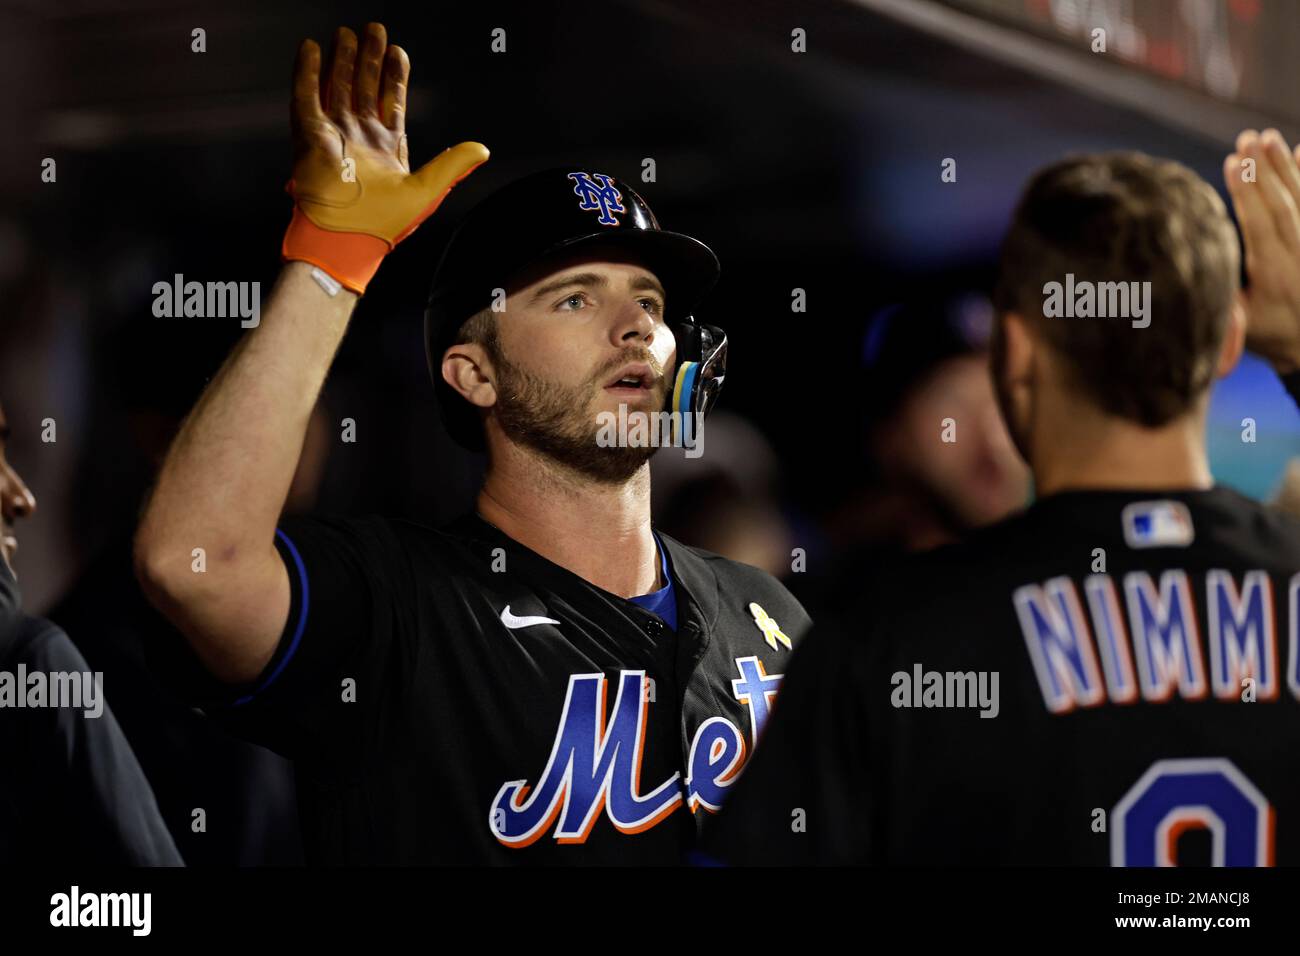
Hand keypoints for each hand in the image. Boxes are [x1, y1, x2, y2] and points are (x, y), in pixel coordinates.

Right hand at [282, 22, 488, 294]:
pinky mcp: (310, 135)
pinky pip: (306, 97)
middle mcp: (360, 138)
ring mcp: (334, 134)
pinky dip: (307, 73)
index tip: (398, 51)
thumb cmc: (383, 224)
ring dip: (342, 60)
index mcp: (386, 149)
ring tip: (346, 33)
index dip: (395, 77)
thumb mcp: (427, 191)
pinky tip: (311, 50)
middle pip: (365, 88)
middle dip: (368, 59)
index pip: (392, 102)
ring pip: (338, 87)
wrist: (346, 238)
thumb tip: (483, 149)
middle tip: (373, 30)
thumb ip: (453, 165)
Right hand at [1223, 128, 1299, 373]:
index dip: (1245, 192)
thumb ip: (1222, 300)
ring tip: (1269, 138)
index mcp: (1274, 275)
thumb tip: (1184, 276)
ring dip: (1285, 166)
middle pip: (1282, 203)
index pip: (1260, 223)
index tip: (1232, 162)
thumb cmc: (1268, 336)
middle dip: (1263, 170)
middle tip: (1248, 138)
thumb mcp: (1239, 327)